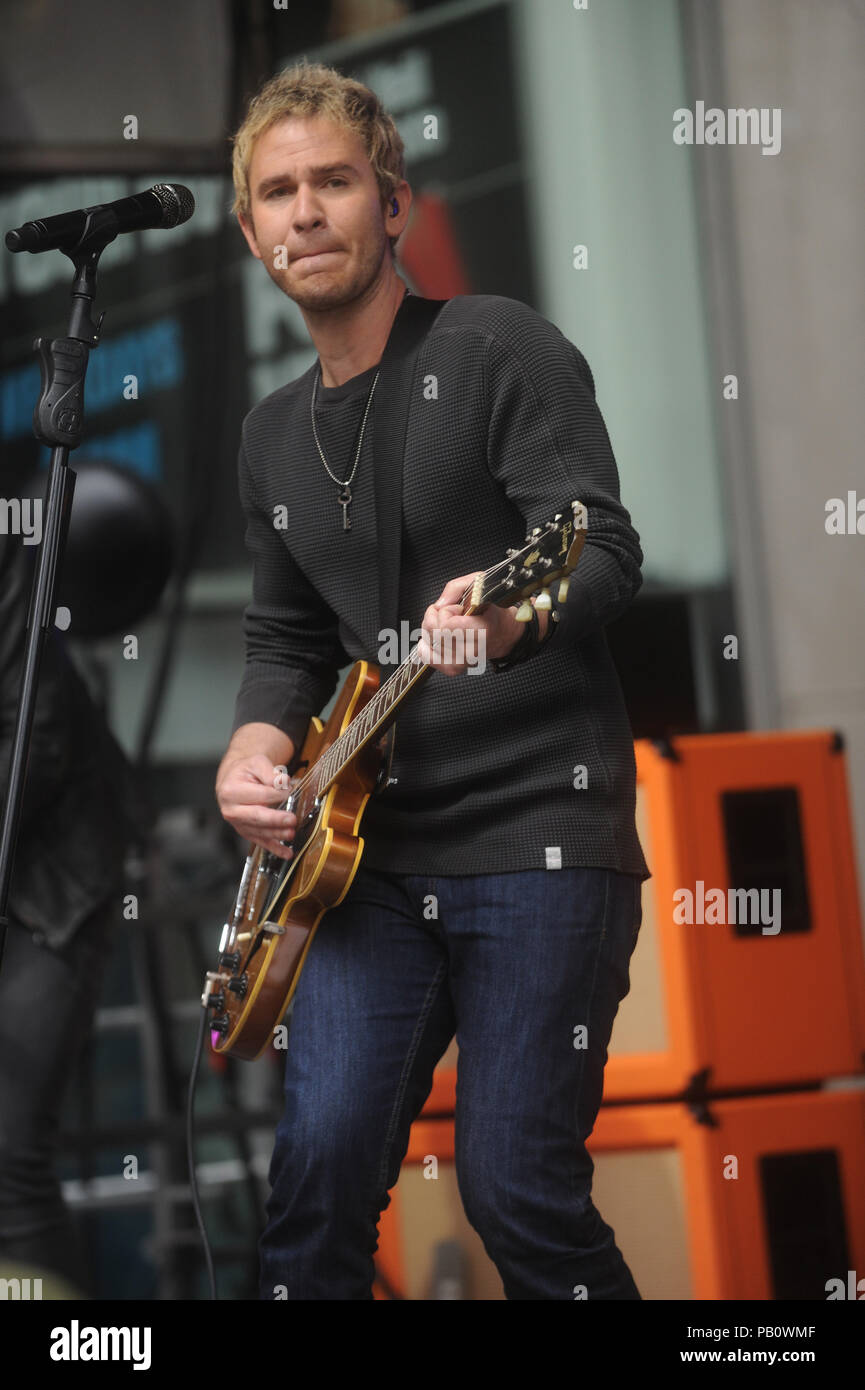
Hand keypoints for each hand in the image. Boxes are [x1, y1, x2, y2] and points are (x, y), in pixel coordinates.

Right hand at [216, 753, 296, 858]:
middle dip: (276, 820)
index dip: (279, 794)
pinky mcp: (246, 831)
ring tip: (291, 834)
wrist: (232, 780)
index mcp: (231, 791)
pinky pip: (261, 841)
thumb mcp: (256, 763)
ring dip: (277, 835)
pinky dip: (275, 848)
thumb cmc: (244, 771)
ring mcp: (238, 823)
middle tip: (292, 820)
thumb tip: (284, 783)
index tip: (291, 791)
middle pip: (257, 816)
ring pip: (260, 832)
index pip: (261, 795)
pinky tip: (286, 853)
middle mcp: (231, 810)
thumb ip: (270, 773)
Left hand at [417, 573, 547, 675]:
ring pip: (429, 642)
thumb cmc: (493, 611)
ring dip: (432, 628)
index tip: (458, 608)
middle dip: (437, 616)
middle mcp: (472, 650)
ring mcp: (462, 662)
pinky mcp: (453, 669)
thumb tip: (440, 604)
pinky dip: (426, 644)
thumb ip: (457, 588)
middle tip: (451, 613)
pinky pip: (427, 656)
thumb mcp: (480, 585)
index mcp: (483, 630)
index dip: (448, 611)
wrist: (505, 635)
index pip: (448, 626)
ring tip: (447, 624)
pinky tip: (436, 637)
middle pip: (435, 632)